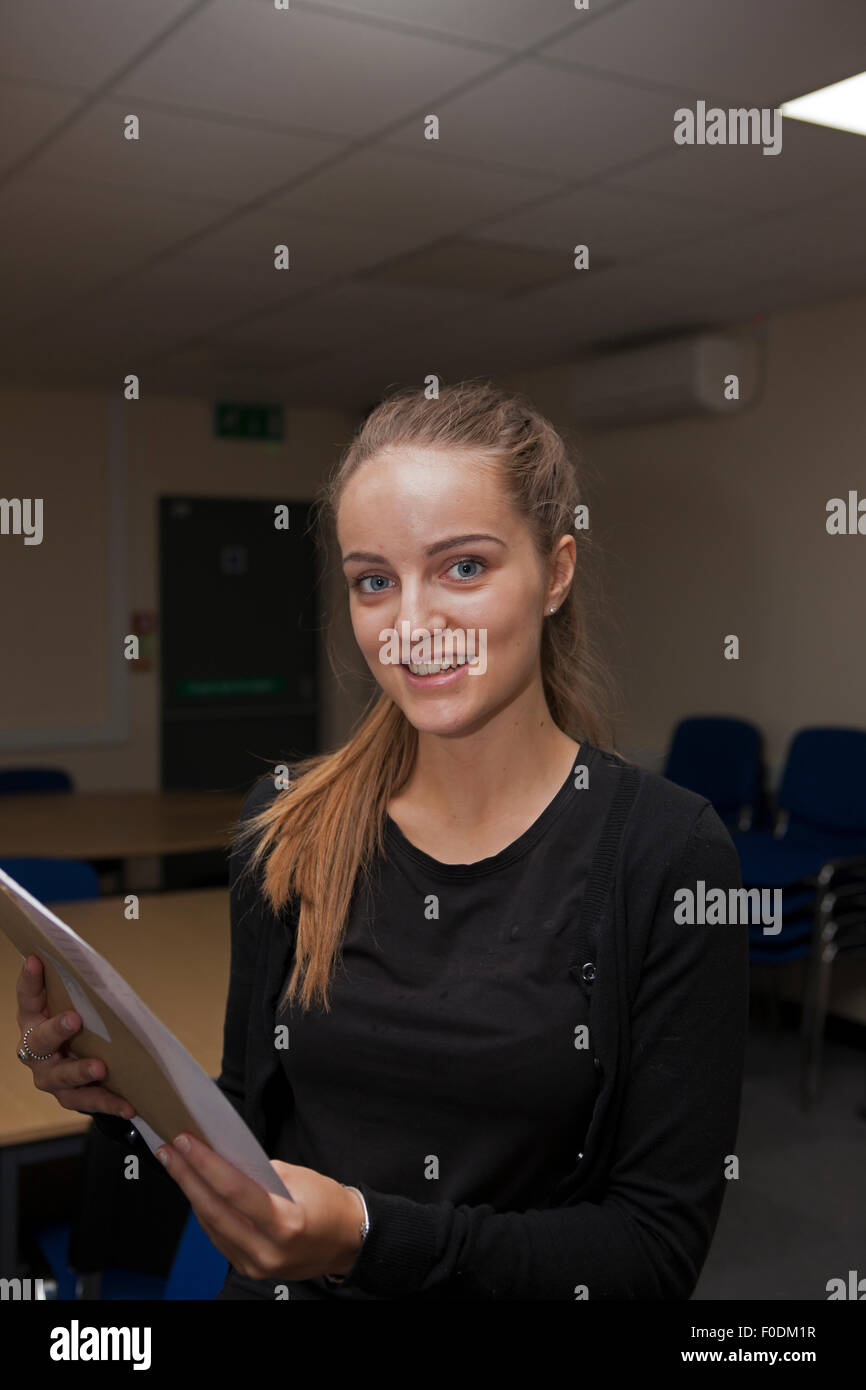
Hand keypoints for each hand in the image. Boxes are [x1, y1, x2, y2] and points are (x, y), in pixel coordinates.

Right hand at [15, 954, 134, 1119]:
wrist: (87, 1068)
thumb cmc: (82, 1026)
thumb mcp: (79, 1006)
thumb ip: (83, 991)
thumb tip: (97, 967)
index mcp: (34, 1020)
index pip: (28, 997)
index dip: (29, 980)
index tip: (36, 959)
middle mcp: (35, 1051)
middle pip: (40, 1041)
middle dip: (56, 1029)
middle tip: (74, 1019)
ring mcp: (49, 1076)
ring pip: (61, 1076)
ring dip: (81, 1071)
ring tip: (101, 1067)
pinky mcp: (68, 1096)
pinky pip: (87, 1101)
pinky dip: (108, 1102)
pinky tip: (128, 1105)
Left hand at [155, 1133, 364, 1281]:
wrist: (347, 1242)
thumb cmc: (329, 1205)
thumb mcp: (300, 1178)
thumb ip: (260, 1172)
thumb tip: (224, 1158)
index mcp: (286, 1224)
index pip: (235, 1191)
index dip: (206, 1165)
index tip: (186, 1143)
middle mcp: (268, 1250)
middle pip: (214, 1210)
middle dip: (187, 1177)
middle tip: (169, 1151)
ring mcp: (256, 1265)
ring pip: (211, 1225)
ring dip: (191, 1193)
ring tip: (176, 1165)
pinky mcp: (249, 1268)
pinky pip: (219, 1237)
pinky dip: (205, 1211)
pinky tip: (196, 1190)